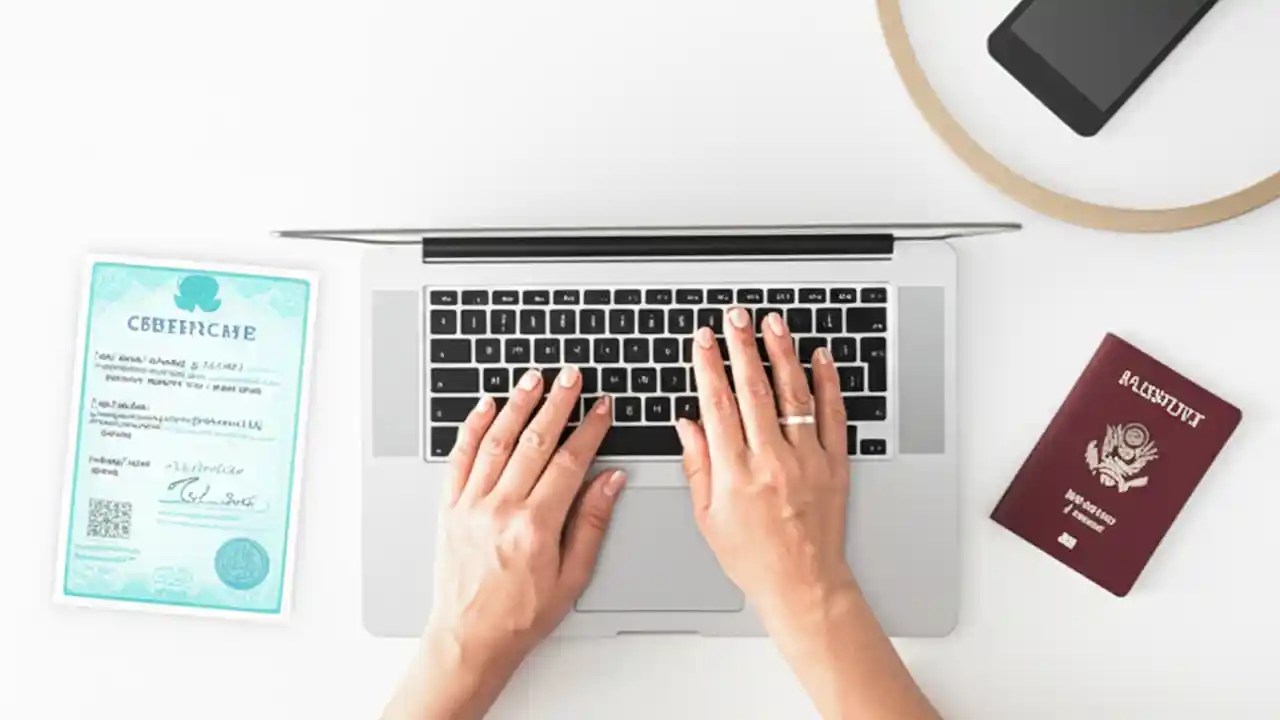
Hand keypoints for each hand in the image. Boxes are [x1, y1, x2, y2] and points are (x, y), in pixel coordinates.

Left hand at [385, 367, 624, 719]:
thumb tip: (610, 480)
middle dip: (557, 403)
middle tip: (572, 377)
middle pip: (534, 442)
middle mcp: (501, 509)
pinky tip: (486, 406)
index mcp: (535, 526)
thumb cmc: (521, 615)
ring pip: (496, 440)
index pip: (570, 462)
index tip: (602, 407)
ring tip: (534, 378)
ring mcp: (471, 505)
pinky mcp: (450, 508)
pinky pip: (460, 458)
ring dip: (518, 405)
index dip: (590, 429)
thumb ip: (591, 523)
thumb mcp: (572, 577)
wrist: (469, 639)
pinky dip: (472, 427)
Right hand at [675, 307, 853, 618]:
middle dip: (741, 346)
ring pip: (793, 394)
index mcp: (735, 473)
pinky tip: (818, 357)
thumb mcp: (707, 516)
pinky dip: (827, 382)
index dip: (708, 366)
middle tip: (734, 316)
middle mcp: (771, 460)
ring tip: (773, 323)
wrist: (802, 583)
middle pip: (754, 389)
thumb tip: (688, 423)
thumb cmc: (753, 556)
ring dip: (781, 353)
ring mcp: (806, 460)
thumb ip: (697, 464)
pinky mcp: (834, 464)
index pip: (718, 404)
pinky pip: (831, 414)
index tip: (704, 340)